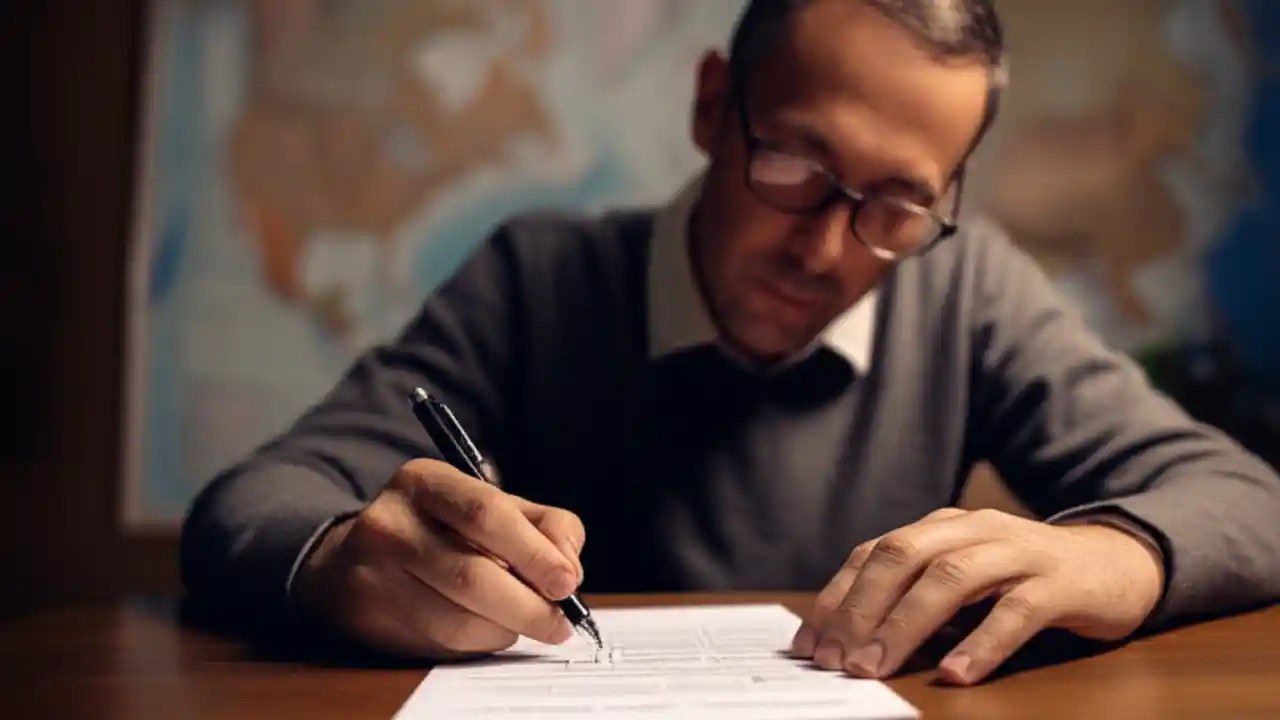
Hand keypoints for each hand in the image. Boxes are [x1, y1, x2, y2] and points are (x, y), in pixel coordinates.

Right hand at [292, 458, 585, 658]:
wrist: (351, 559)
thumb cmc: (440, 529)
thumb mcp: (488, 505)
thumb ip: (544, 524)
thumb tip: (569, 567)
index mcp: (425, 481)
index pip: (486, 514)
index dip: (534, 552)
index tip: (567, 582)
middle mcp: (392, 524)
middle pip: (472, 575)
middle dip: (528, 605)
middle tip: (559, 622)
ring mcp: (374, 574)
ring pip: (458, 619)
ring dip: (506, 628)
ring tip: (527, 622)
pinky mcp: (370, 618)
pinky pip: (442, 643)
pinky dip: (481, 641)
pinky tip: (490, 628)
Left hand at [791, 508, 1163, 684]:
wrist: (1119, 562)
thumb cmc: (1027, 577)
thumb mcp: (965, 579)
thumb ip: (917, 597)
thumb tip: (853, 639)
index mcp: (942, 526)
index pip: (875, 553)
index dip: (838, 596)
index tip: (809, 642)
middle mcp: (974, 529)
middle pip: (903, 557)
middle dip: (862, 608)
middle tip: (836, 659)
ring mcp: (1019, 551)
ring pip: (952, 578)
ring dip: (907, 624)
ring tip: (877, 666)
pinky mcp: (1061, 582)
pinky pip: (1018, 610)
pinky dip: (983, 643)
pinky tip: (956, 673)